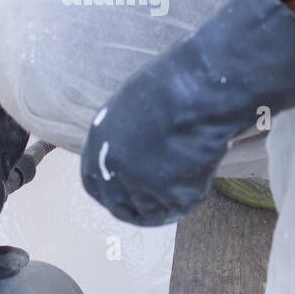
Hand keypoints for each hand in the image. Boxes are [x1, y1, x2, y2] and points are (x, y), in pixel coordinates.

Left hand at [80, 0, 294, 225]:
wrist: (200, 88)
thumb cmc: (172, 84)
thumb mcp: (129, 106)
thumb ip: (124, 134)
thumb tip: (133, 149)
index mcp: (100, 142)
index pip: (93, 183)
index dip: (109, 192)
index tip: (122, 197)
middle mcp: (114, 168)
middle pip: (118, 203)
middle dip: (133, 207)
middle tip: (153, 206)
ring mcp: (141, 184)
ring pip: (150, 209)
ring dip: (163, 203)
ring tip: (183, 184)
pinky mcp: (171, 194)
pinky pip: (179, 205)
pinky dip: (190, 193)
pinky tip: (200, 178)